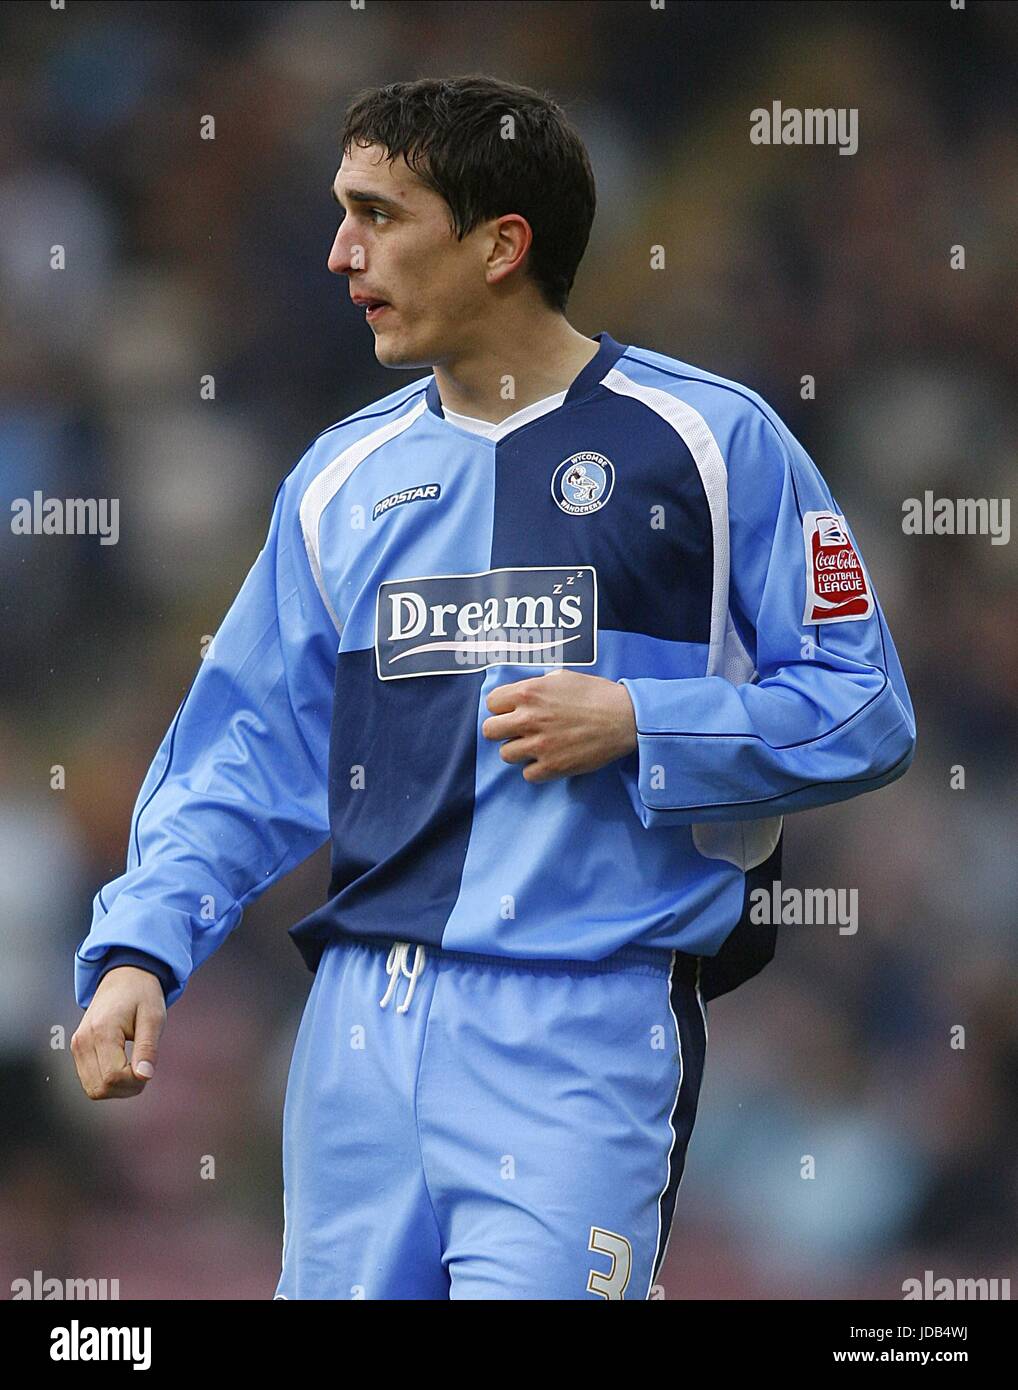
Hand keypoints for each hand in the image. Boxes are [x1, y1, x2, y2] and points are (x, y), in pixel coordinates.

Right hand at [71, 967, 165, 1099]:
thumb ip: (148, 1048)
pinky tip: (123, 1066)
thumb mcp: (153, 1017)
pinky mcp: (78, 1050)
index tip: (148, 1068)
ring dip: (117, 1088)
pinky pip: (90, 1081)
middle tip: (143, 1068)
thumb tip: (145, 1076)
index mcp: (101, 1031)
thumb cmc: (142, 994)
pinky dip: (108, 1082)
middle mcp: (82, 1041)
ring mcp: (77, 1046)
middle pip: (100, 1088)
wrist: (125, 977)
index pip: (113, 1077)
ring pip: (93, 1089)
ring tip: (134, 1067)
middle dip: (126, 1088)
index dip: (135, 1082)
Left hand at [482, 668, 637, 783]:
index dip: (502, 707)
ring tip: (536, 746)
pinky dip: (536, 769)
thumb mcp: (562, 677)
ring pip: (505, 754)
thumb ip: (536, 686)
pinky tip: (548, 759)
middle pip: (490, 731)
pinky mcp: (552, 767)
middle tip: (519, 731)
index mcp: (528, 693)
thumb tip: (524, 694)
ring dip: (518, 751)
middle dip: (502, 730)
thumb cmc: (596, 694)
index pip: (491, 703)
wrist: (624, 718)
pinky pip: (527, 774)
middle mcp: (528, 719)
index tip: (512, 711)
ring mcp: (539, 745)